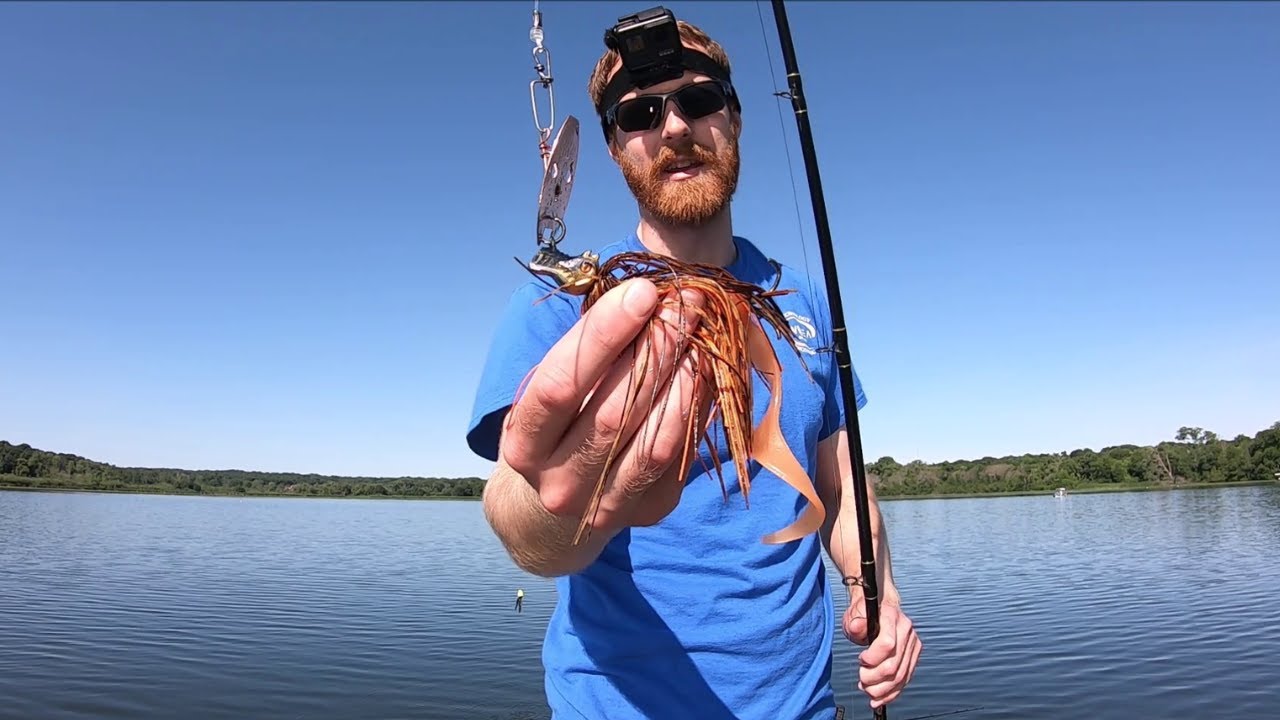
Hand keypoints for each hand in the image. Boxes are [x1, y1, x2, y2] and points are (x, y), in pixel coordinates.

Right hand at [501, 278, 711, 534]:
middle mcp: (560, 482)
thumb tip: (647, 300)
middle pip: (616, 411)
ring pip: (656, 439)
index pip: (561, 386)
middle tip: (687, 302)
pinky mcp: (648, 512)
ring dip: (687, 378)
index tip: (642, 292)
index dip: (604, 336)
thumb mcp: (547, 392)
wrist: (551, 510)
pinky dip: (699, 408)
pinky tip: (709, 371)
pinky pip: (683, 455)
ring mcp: (605, 505)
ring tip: (703, 332)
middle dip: (658, 347)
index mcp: (524, 445)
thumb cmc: (554, 429)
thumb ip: (586, 355)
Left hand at [843, 598, 921, 708]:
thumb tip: (856, 627)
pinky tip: (879, 698)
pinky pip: (905, 679)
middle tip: (862, 679)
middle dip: (874, 678)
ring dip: (882, 689)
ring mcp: (912, 644)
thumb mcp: (854, 613)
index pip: (887, 644)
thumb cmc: (864, 611)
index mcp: (891, 616)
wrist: (878, 606)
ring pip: (901, 676)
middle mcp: (906, 630)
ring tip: (867, 689)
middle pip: (894, 664)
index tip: (861, 660)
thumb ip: (855, 622)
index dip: (872, 658)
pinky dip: (891, 692)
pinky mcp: (913, 656)